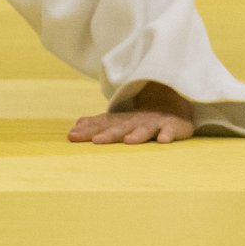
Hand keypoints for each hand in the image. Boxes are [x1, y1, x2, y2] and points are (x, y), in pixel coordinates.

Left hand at [68, 82, 196, 143]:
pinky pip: (170, 130)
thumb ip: (95, 126)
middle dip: (108, 134)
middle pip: (120, 128)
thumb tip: (72, 131)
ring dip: (137, 135)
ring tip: (128, 141)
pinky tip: (163, 140)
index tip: (72, 137)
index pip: (102, 125)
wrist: (170, 104)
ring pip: (144, 129)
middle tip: (96, 141)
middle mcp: (135, 121)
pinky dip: (167, 134)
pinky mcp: (172, 126)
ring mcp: (154, 123)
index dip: (88, 131)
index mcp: (121, 121)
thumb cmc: (138, 119)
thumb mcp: (117, 121)